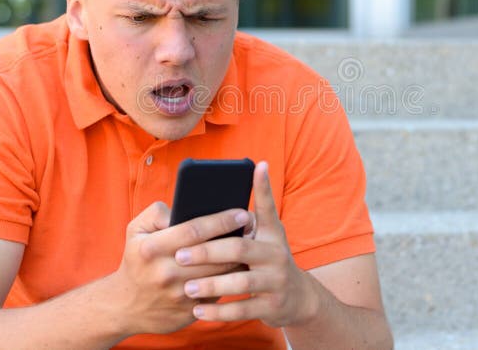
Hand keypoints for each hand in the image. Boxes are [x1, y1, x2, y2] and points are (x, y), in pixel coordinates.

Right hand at [110, 201, 251, 335]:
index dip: (222, 220)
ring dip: (239, 259)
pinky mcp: (188, 311)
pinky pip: (218, 293)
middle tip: (254, 226)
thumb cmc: (137, 259)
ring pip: (219, 275)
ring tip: (251, 245)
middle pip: (212, 253)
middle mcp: (165, 272)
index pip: (194, 230)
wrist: (125, 305)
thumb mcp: (136, 230)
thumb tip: (184, 207)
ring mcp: (178, 294)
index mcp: (152, 248)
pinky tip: (241, 268)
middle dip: (237, 238)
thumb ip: (157, 212)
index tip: (242, 212)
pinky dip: (231, 280)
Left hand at [175, 162, 319, 327]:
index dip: (264, 187)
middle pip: (240, 250)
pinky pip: (242, 310)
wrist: (296, 299)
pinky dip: (218, 312)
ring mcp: (276, 281)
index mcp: (272, 234)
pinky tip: (198, 311)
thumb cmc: (267, 261)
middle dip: (208, 253)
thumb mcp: (266, 237)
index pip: (267, 208)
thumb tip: (237, 185)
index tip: (258, 165)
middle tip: (180, 256)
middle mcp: (277, 255)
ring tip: (186, 287)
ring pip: (241, 284)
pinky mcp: (272, 306)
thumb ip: (248, 219)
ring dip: (211, 285)